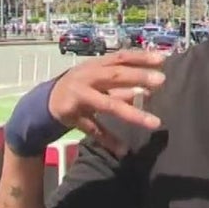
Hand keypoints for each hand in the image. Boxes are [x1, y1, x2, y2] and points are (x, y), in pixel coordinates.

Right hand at [48, 50, 167, 153]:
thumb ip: (121, 83)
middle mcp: (87, 78)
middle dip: (138, 77)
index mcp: (95, 66)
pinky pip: (94, 129)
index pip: (120, 57)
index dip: (140, 57)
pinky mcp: (73, 116)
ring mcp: (79, 97)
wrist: (46, 101)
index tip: (162, 59)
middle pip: (115, 76)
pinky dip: (109, 140)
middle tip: (161, 81)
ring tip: (154, 122)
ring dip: (132, 113)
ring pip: (108, 104)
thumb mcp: (98, 80)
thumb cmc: (81, 86)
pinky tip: (123, 149)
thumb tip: (149, 90)